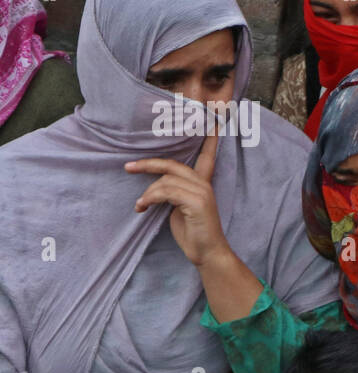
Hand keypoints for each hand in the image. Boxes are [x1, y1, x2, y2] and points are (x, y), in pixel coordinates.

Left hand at [126, 129, 232, 267]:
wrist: (207, 253)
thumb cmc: (193, 232)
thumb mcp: (180, 209)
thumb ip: (172, 192)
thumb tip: (154, 186)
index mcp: (202, 183)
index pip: (208, 155)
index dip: (210, 138)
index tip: (214, 120)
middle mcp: (204, 184)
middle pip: (172, 164)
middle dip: (148, 164)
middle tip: (128, 167)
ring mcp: (202, 192)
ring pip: (165, 180)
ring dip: (147, 193)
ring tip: (140, 205)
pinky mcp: (197, 202)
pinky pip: (166, 192)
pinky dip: (149, 198)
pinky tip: (142, 207)